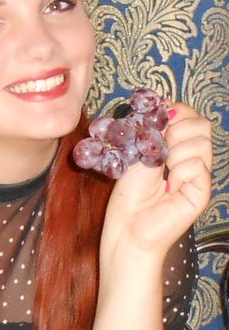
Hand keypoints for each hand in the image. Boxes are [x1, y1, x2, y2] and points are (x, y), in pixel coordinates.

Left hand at [100, 102, 211, 262]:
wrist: (128, 223)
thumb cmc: (129, 190)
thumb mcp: (138, 150)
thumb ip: (152, 128)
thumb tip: (166, 106)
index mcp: (176, 143)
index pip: (189, 113)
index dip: (175, 111)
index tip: (155, 122)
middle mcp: (192, 155)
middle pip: (202, 123)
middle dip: (176, 130)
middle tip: (158, 150)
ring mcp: (199, 173)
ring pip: (202, 142)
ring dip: (176, 152)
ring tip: (162, 170)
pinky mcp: (202, 191)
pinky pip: (199, 166)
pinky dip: (179, 172)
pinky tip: (168, 186)